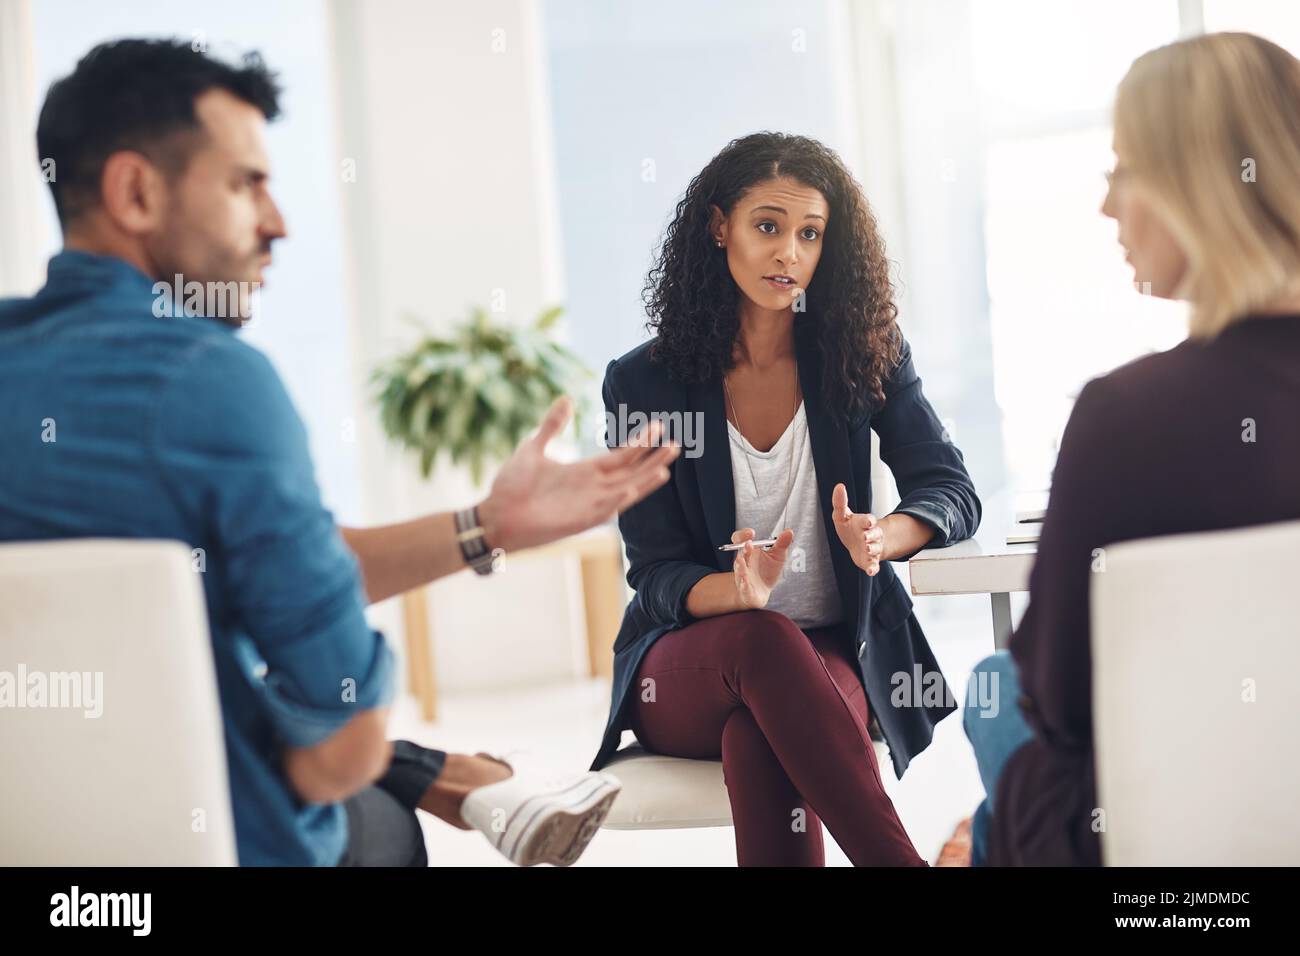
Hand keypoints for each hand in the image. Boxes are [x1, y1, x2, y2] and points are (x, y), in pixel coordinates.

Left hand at [479, 396, 677, 552]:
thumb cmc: (512, 485)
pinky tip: (630, 487)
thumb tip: (566, 398)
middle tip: (676, 443)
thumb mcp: (533, 446)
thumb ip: (552, 425)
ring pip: (625, 490)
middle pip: (631, 472)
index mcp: (585, 472)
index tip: (659, 425)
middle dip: (653, 459)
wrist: (495, 515)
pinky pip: (602, 510)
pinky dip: (616, 499)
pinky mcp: (578, 520)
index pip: (622, 455)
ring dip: (644, 480)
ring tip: (666, 468)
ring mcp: (588, 505)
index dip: (641, 442)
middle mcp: (593, 488)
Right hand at [730, 527, 794, 608]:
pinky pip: (743, 587)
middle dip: (744, 549)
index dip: (742, 535)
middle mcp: (744, 563)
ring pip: (740, 571)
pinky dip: (744, 584)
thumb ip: (781, 544)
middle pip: (740, 553)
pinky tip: (745, 580)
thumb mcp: (777, 556)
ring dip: (740, 566)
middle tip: (748, 543)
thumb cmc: (767, 571)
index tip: (750, 532)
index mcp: (749, 551)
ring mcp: (743, 576)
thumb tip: (789, 531)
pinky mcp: (746, 590)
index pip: (740, 540)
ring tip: (740, 560)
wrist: (762, 592)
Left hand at [831, 482, 884, 575]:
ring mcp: (872, 548)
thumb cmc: (850, 528)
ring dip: (872, 549)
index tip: (868, 521)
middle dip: (872, 535)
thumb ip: (840, 502)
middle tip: (866, 536)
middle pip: (875, 534)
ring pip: (875, 549)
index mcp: (864, 523)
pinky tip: (871, 571)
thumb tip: (839, 486)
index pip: (868, 520)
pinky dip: (873, 568)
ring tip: (868, 549)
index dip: (868, 520)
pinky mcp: (870, 561)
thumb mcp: (842, 515)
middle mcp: (871, 535)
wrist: (857, 544)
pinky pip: (874, 565)